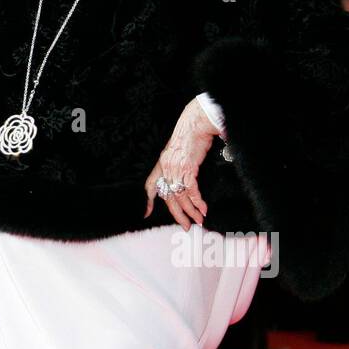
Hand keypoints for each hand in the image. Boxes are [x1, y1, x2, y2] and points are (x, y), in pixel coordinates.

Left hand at [143, 97, 214, 230]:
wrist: (195, 124)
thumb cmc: (190, 136)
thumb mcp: (178, 151)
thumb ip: (177, 164)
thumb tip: (185, 174)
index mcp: (161, 164)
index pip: (150, 185)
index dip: (148, 200)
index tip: (146, 213)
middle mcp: (166, 168)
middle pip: (168, 197)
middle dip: (177, 214)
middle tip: (186, 225)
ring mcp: (176, 168)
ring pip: (180, 196)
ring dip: (191, 210)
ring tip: (198, 220)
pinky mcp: (188, 168)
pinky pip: (191, 190)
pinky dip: (197, 201)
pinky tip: (202, 208)